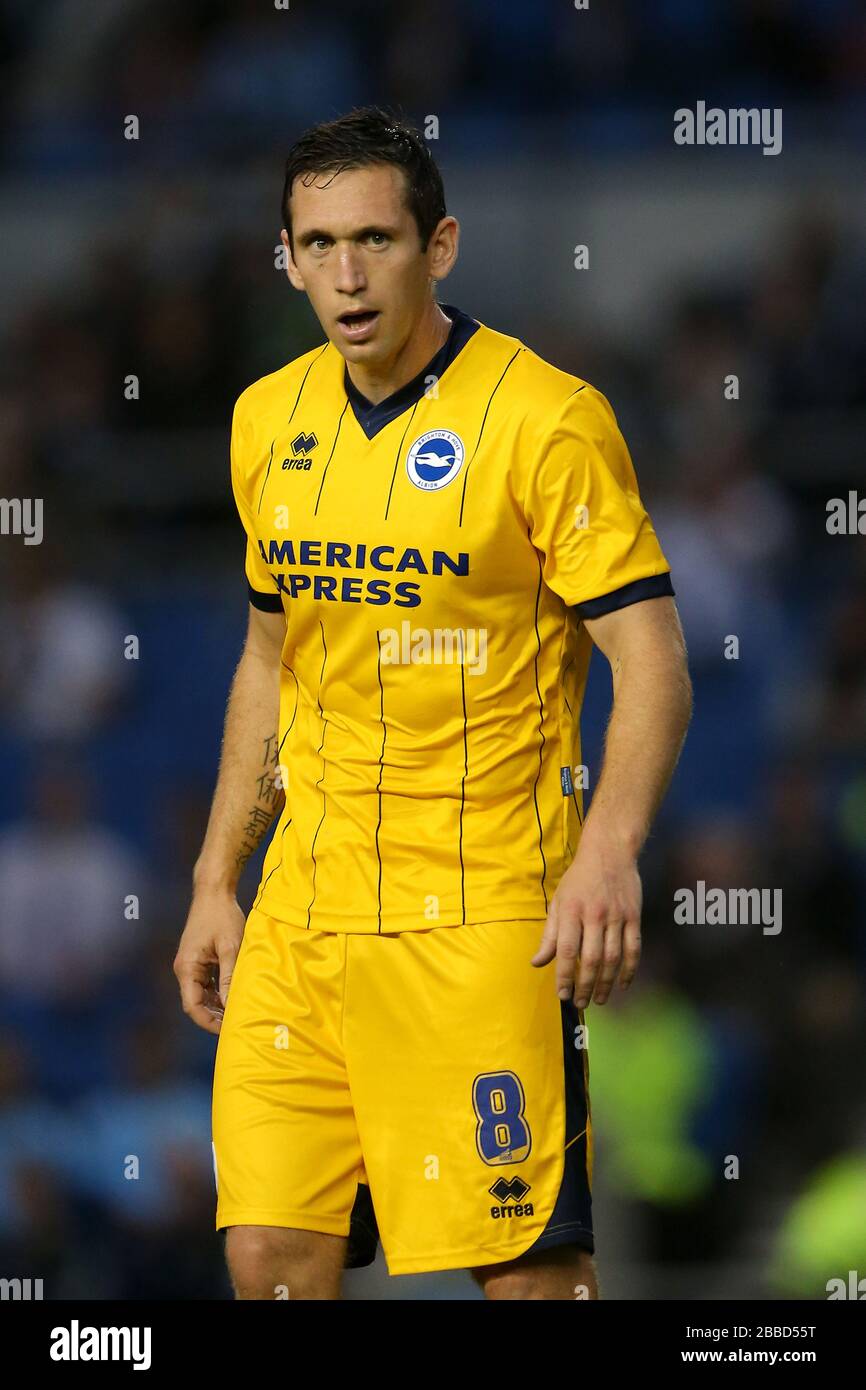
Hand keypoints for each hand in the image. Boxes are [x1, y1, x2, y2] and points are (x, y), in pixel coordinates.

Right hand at [173, 890, 245, 1033]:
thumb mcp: (231, 948)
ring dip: (216, 1006)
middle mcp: (185, 969)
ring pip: (201, 995)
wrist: (214, 893)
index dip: (208, 1022)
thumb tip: (231, 1004)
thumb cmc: (222, 917)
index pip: (192, 1005)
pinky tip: (233, 998)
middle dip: (214, 1017)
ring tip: (237, 1015)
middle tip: (236, 1025)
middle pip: (195, 1003)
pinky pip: (206, 984)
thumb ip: (229, 977)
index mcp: (187, 968)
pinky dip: (217, 993)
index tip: (227, 1030)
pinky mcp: (198, 961)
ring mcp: (191, 965)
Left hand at [531, 831, 641, 1006]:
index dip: (564, 976)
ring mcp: (617, 915)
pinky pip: (633, 948)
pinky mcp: (634, 915)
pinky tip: (622, 985)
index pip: (566, 951)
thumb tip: (537, 962)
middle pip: (591, 959)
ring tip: (600, 1000)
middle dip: (585, 986)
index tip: (562, 994)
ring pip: (613, 957)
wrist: (610, 850)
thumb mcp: (559, 901)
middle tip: (581, 1003)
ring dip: (606, 983)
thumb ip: (550, 934)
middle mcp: (594, 914)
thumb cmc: (579, 879)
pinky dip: (629, 969)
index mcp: (571, 911)